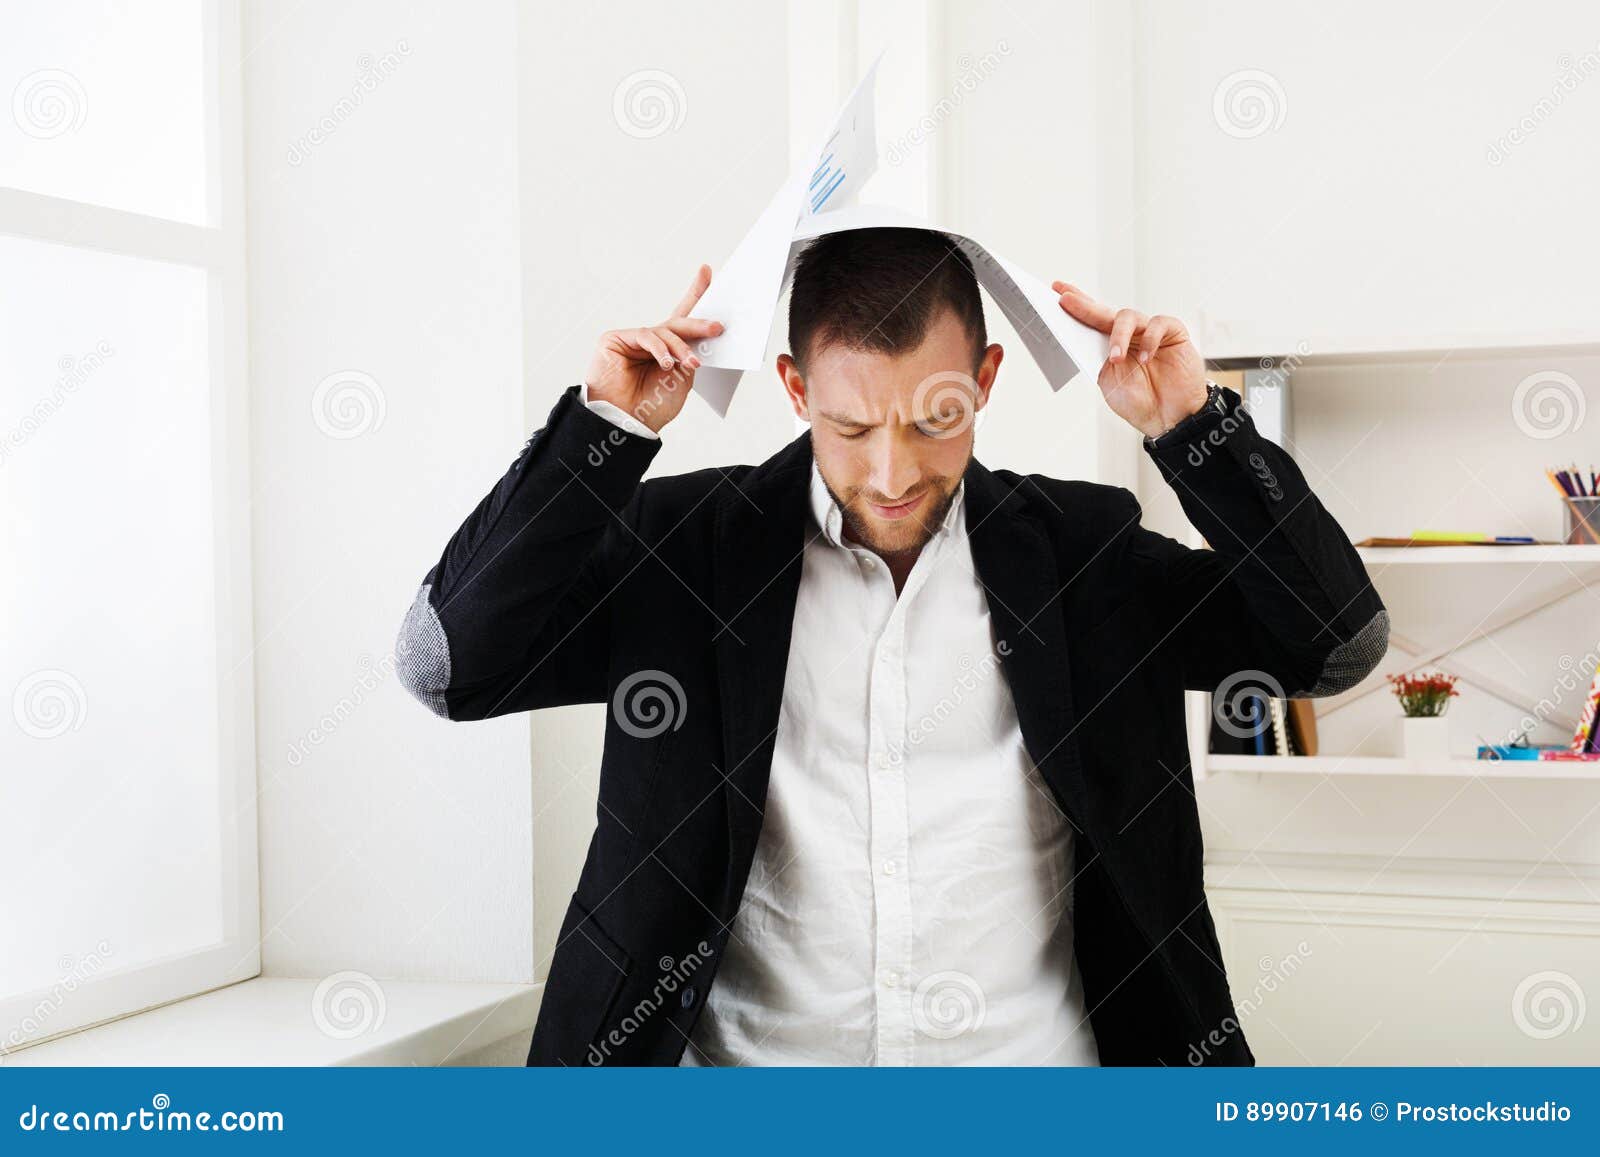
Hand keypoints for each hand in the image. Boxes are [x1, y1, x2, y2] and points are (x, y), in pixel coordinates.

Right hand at [584, 265, 724, 433]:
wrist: (627, 423)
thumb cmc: (652, 407)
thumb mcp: (682, 379)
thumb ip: (689, 355)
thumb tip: (704, 333)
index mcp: (667, 351)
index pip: (683, 320)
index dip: (694, 295)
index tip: (707, 272)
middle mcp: (650, 342)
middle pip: (677, 323)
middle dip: (699, 323)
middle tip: (717, 326)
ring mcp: (632, 339)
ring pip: (664, 331)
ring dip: (681, 347)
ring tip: (691, 363)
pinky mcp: (615, 339)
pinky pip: (645, 336)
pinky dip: (659, 349)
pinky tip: (667, 363)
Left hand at [1053, 283, 1207, 438]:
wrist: (1169, 417)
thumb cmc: (1138, 400)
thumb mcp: (1108, 381)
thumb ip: (1095, 358)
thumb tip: (1077, 338)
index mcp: (1109, 344)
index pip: (1089, 319)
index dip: (1075, 302)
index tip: (1055, 289)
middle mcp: (1128, 333)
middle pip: (1103, 313)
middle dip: (1084, 305)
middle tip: (1067, 300)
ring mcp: (1149, 331)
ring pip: (1128, 317)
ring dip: (1118, 336)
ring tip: (1115, 358)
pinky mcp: (1173, 332)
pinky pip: (1158, 324)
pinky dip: (1150, 340)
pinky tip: (1145, 358)